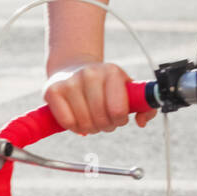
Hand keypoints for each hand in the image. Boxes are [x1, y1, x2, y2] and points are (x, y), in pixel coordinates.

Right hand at [43, 60, 157, 134]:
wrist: (73, 67)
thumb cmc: (105, 84)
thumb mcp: (126, 88)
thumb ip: (144, 106)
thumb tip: (141, 121)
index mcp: (112, 71)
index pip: (118, 110)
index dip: (119, 120)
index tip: (117, 117)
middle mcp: (90, 73)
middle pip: (101, 119)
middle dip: (105, 126)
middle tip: (103, 120)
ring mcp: (69, 81)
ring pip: (84, 124)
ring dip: (90, 128)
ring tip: (91, 118)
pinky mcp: (52, 90)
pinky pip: (67, 122)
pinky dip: (73, 127)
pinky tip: (76, 118)